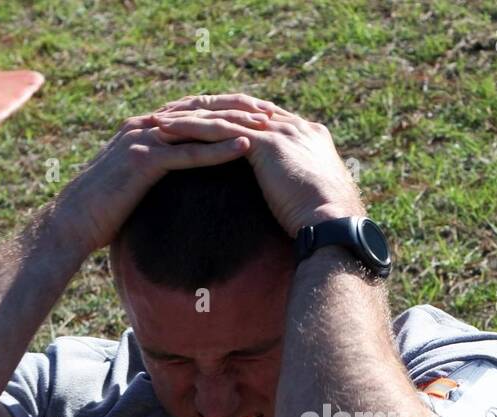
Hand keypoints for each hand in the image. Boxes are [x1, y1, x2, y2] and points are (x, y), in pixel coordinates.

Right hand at [44, 112, 254, 253]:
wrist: (72, 223)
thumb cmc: (107, 210)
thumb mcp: (140, 184)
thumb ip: (162, 172)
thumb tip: (190, 183)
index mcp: (147, 127)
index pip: (195, 109)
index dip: (228, 108)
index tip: (260, 113)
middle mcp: (145, 125)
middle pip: (201, 109)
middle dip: (238, 108)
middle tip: (273, 111)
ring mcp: (142, 139)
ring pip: (198, 126)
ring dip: (235, 124)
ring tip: (266, 125)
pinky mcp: (142, 160)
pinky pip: (187, 152)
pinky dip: (218, 149)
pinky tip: (243, 147)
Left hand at [151, 93, 365, 236]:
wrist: (337, 226)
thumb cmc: (329, 225)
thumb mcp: (317, 198)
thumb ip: (303, 187)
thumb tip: (294, 203)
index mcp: (310, 136)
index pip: (264, 118)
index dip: (234, 119)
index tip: (209, 122)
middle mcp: (296, 127)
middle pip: (241, 108)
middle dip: (208, 109)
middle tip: (176, 111)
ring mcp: (281, 132)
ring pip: (226, 116)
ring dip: (190, 115)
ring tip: (159, 119)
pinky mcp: (266, 145)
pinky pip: (219, 131)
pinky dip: (190, 130)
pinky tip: (166, 132)